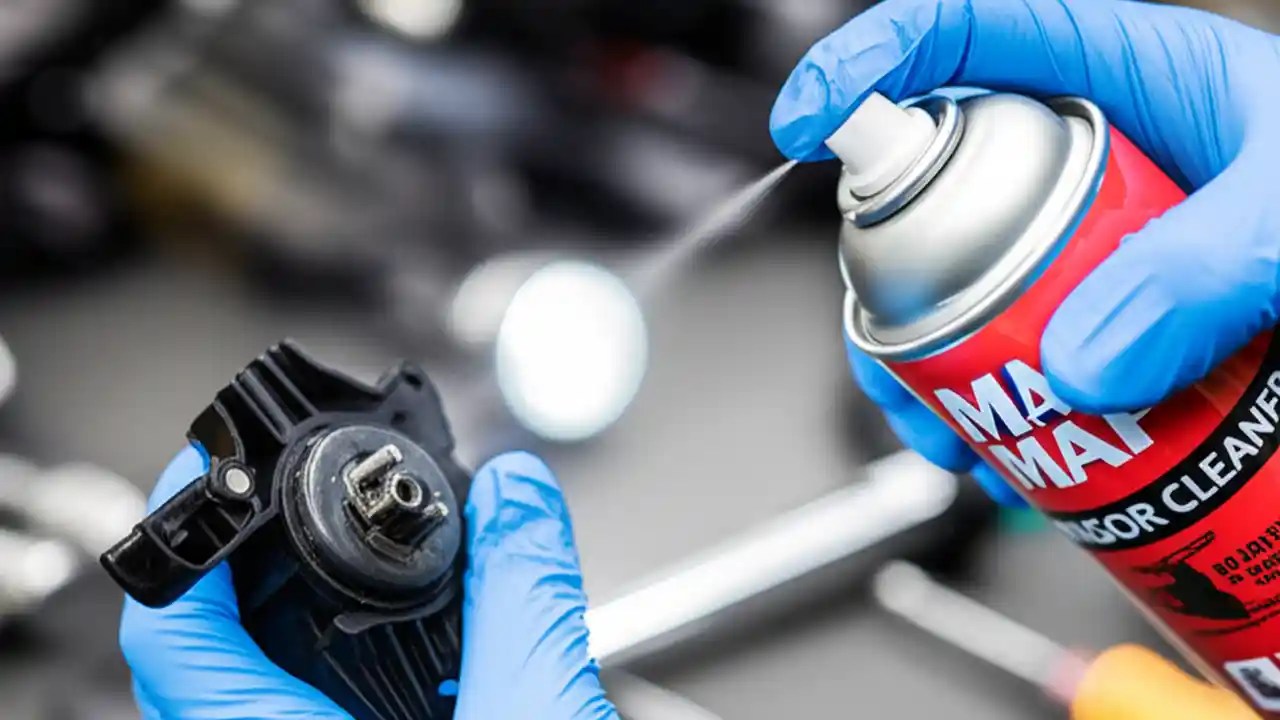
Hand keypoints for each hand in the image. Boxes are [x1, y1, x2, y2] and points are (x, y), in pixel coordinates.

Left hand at [119, 446, 616, 719]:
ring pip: (257, 698)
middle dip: (245, 568)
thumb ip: (524, 601)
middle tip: (278, 501)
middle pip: (207, 659)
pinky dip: (332, 669)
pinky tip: (388, 654)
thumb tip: (517, 502)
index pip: (177, 645)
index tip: (211, 473)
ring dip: (287, 621)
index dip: (183, 540)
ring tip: (330, 561)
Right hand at [771, 0, 1279, 504]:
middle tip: (893, 357)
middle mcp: (1087, 152)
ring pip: (963, 280)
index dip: (866, 62)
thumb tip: (1081, 361)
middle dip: (888, 277)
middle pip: (934, 187)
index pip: (961, 32)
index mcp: (1122, 70)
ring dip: (933, 365)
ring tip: (956, 441)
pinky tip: (1015, 457)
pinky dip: (996, 405)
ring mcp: (1090, 236)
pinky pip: (1017, 344)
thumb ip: (1210, 270)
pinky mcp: (1105, 308)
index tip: (809, 119)